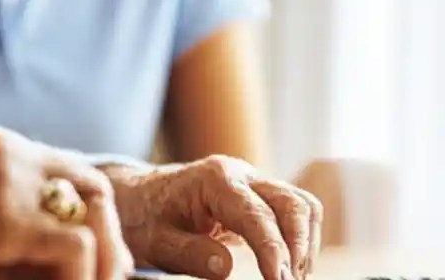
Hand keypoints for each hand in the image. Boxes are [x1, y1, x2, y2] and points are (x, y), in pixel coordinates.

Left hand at [104, 157, 321, 279]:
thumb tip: (226, 269)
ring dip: (305, 244)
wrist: (139, 198)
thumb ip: (189, 254)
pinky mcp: (260, 196)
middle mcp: (242, 175)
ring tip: (292, 279)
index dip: (274, 251)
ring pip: (301, 206)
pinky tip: (289, 267)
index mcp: (215, 180)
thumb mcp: (157, 241)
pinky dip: (300, 239)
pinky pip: (294, 212)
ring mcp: (254, 183)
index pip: (257, 216)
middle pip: (293, 204)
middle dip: (299, 247)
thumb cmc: (146, 218)